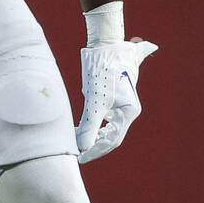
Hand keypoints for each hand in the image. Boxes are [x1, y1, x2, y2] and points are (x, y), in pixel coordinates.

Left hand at [76, 39, 157, 164]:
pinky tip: (77, 125)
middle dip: (93, 144)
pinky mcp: (112, 96)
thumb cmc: (103, 70)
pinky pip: (102, 117)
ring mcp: (120, 103)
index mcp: (129, 111)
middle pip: (111, 135)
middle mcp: (127, 109)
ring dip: (92, 134)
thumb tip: (83, 148)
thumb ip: (90, 124)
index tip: (80, 158)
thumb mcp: (95, 100)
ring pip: (106, 127)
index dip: (96, 151)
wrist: (105, 44)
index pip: (113, 140)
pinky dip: (91, 123)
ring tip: (74, 139)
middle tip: (76, 153)